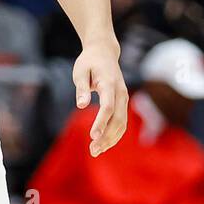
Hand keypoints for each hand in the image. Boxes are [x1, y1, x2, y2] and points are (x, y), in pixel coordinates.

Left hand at [74, 41, 127, 155]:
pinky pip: (122, 122)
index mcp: (109, 83)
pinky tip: (103, 144)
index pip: (108, 107)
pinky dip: (114, 135)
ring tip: (95, 151)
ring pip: (122, 123)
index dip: (101, 123)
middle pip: (117, 119)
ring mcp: (124, 98)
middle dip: (106, 136)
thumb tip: (81, 105)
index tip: (92, 137)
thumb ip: (81, 88)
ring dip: (111, 139)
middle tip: (92, 150)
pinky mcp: (123, 103)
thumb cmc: (89, 62)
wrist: (104, 52)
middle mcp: (120, 92)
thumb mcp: (79, 71)